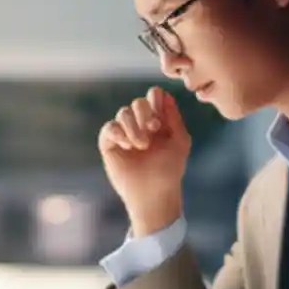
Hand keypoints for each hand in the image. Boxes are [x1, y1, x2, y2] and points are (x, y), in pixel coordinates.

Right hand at [97, 86, 190, 235]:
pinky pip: (109, 128)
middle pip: (138, 102)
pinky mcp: (110, 144)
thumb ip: (174, 117)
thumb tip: (165, 94)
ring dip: (134, 126)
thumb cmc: (169, 170)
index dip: (156, 100)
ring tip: (141, 145)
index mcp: (157, 121)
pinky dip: (118, 132)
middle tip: (153, 129)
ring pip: (123, 113)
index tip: (161, 117)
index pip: (153, 96)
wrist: (154, 193)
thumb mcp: (179, 141)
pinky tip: (128, 145)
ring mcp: (124, 133)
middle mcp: (140, 124)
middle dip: (145, 113)